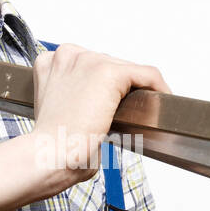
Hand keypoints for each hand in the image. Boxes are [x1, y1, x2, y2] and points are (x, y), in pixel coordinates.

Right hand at [29, 43, 170, 191]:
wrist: (47, 156)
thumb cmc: (50, 145)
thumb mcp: (58, 112)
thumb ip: (75, 98)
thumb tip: (99, 108)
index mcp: (51, 62)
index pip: (89, 66)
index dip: (102, 87)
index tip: (110, 105)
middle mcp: (67, 55)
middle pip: (110, 65)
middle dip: (120, 90)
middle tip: (130, 115)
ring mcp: (89, 61)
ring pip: (128, 69)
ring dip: (137, 91)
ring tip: (142, 114)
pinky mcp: (109, 72)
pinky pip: (147, 74)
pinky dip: (159, 88)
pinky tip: (162, 102)